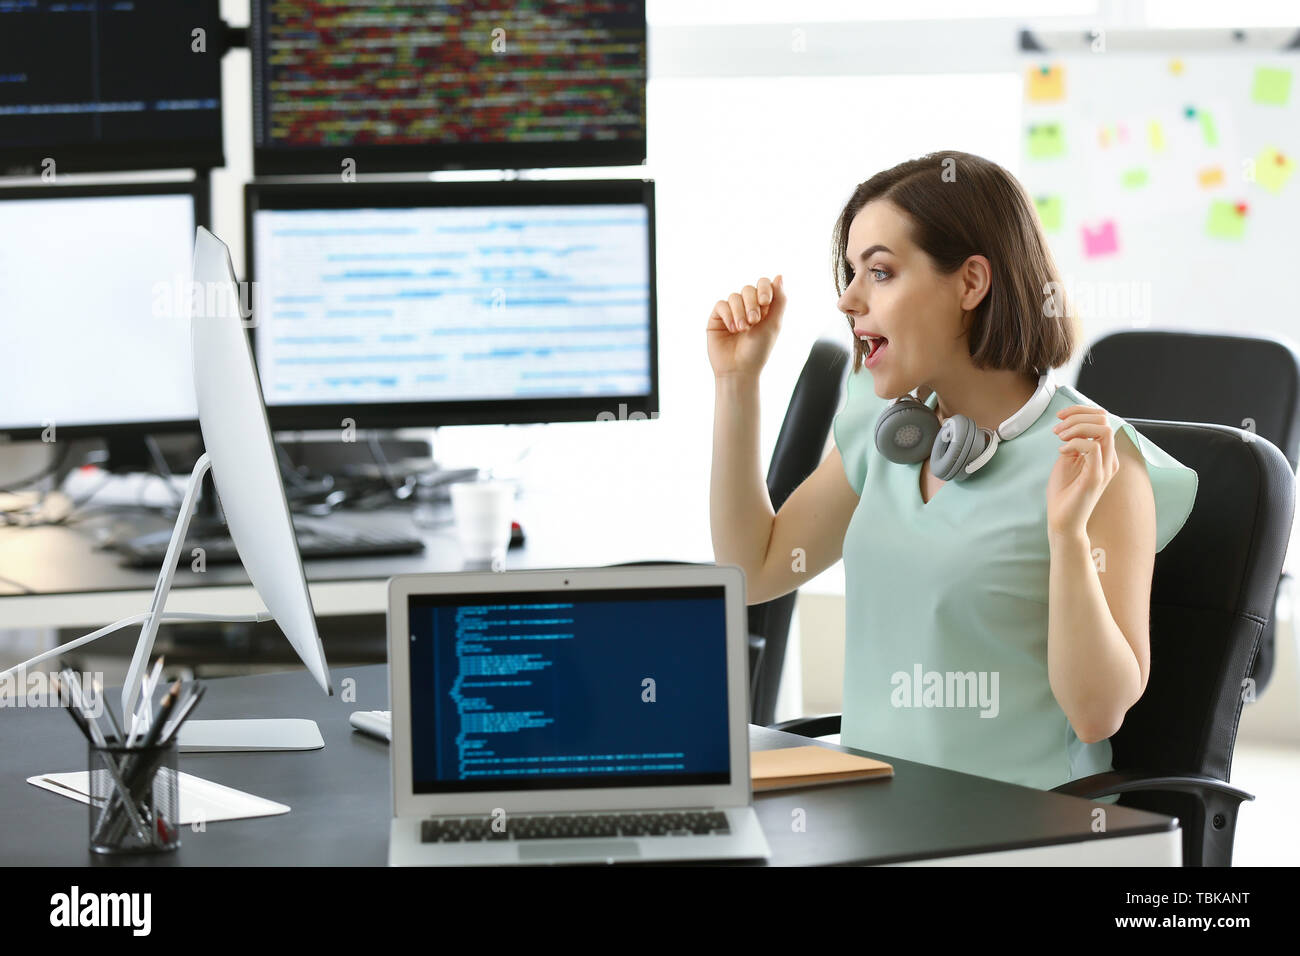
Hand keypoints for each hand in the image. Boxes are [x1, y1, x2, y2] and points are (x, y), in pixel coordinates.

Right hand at [706, 275, 784, 379]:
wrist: (739, 370)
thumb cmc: (758, 350)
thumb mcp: (774, 324)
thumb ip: (780, 300)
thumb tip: (779, 276)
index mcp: (763, 307)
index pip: (763, 284)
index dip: (764, 288)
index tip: (765, 302)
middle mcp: (747, 307)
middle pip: (748, 289)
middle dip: (752, 304)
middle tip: (754, 321)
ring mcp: (731, 312)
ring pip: (734, 296)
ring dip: (740, 312)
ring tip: (742, 329)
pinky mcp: (717, 318)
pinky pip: (721, 304)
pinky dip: (728, 315)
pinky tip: (732, 329)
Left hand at [1046, 404, 1118, 539]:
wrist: (1062, 521)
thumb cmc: (1064, 492)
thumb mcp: (1068, 460)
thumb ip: (1075, 442)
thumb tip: (1072, 423)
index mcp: (1104, 453)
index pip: (1102, 419)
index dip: (1081, 411)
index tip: (1060, 416)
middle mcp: (1109, 458)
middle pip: (1104, 419)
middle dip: (1077, 416)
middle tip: (1057, 429)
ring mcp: (1105, 467)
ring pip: (1103, 430)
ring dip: (1077, 427)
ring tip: (1060, 437)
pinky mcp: (1097, 477)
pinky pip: (1093, 448)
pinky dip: (1074, 443)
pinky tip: (1061, 452)